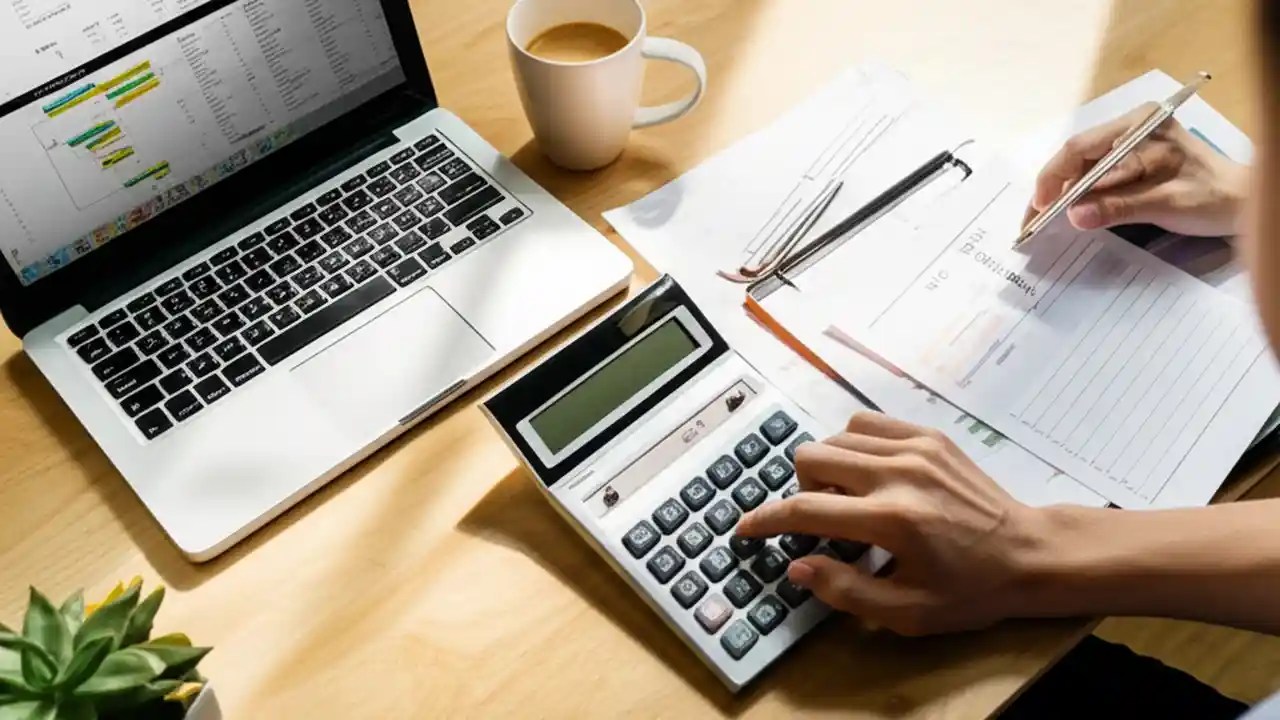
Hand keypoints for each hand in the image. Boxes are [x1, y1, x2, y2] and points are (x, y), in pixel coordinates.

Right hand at [736, 412, 1047, 635]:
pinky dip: (854, 444)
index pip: (804, 509)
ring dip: (827, 466)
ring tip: (848, 496)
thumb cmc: (969, 590)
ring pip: (836, 437)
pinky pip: (867, 423)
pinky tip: (868, 471)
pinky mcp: (929, 435)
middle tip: (822, 519)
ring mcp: (915, 447)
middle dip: (801, 490)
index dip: (765, 520)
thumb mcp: (907, 612)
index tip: (745, 528)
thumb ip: (844, 590)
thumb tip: (796, 565)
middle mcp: (897, 473)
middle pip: (811, 458)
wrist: (1029, 553)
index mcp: (889, 520)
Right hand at [1029, 103, 1247, 236]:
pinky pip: (1097, 175)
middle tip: (1034, 221)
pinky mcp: (1133, 159)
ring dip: (1065, 194)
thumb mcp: (1165, 204)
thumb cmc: (1212, 198)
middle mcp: (1132, 127)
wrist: (1243, 202)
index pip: (1082, 147)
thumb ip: (1118, 207)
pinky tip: (1072, 212)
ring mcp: (1131, 142)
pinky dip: (1082, 195)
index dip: (1056, 177)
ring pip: (1084, 167)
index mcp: (1140, 125)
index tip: (1041, 208)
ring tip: (1047, 221)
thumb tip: (1074, 216)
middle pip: (1078, 156)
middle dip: (1054, 188)